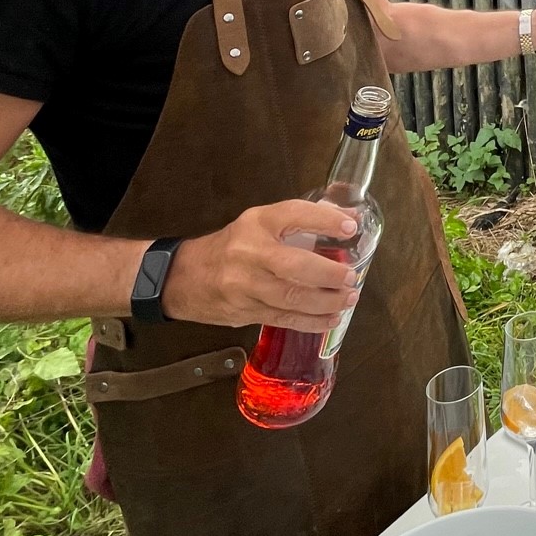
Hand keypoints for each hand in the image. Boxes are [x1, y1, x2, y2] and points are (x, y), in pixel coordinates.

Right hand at [159, 200, 362, 331]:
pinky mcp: (244, 312)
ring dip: (325, 302)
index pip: (294, 214)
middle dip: (328, 274)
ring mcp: (244, 286)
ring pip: (290, 297)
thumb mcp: (260, 223)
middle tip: (351, 277)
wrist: (183, 277)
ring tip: (348, 299)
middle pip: (294, 265)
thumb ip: (302, 221)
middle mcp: (249, 252)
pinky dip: (310, 322)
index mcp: (256, 222)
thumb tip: (351, 221)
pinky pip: (283, 318)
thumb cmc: (232, 245)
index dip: (325, 221)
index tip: (352, 229)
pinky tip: (331, 320)